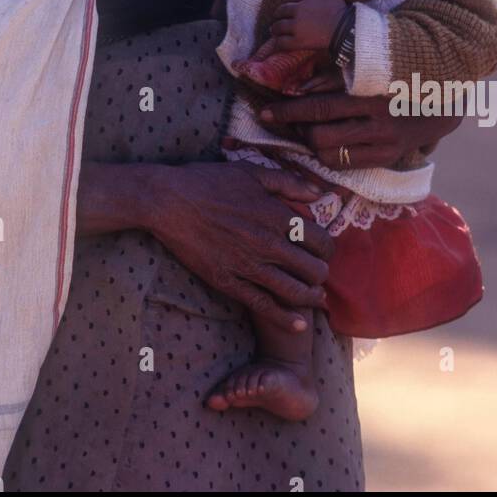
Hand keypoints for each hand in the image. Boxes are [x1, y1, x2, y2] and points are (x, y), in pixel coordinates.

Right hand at [149, 161, 334, 333]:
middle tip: (319, 273)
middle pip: (312, 270)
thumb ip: (289, 183)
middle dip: (321, 273)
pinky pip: (264, 306)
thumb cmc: (208, 181)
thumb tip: (320, 193)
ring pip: (293, 292)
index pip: (320, 240)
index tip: (323, 250)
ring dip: (311, 298)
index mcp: (276, 215)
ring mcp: (248, 266)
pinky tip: (299, 324)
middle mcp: (267, 244)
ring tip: (315, 297)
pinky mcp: (229, 282)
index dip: (327, 248)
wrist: (168, 201)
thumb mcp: (251, 172)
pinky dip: (286, 318)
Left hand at [252, 0, 347, 57]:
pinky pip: (282, 42)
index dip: (286, 3)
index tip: (286, 8)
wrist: (346, 29)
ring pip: (278, 26)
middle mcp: (298, 9)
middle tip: (278, 19)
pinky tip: (278, 44)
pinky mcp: (297, 40)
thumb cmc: (341, 11)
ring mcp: (296, 25)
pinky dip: (278, 43)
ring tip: (275, 31)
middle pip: (281, 10)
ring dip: (275, 29)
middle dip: (278, 15)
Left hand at [256, 92, 463, 168]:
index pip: (320, 108)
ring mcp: (384, 146)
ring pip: (329, 155)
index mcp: (371, 97)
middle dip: (296, 129)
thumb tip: (298, 89)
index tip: (264, 112)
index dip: (288, 111)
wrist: (438, 101)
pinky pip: (344, 166)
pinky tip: (320, 145)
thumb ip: (334, 79)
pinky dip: (325, 157)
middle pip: (321, 136)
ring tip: (303, 131)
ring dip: (308, 144)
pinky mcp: (386, 160)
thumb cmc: (392, 79)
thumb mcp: (366, 72)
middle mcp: (378, 125)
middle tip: (285, 120)